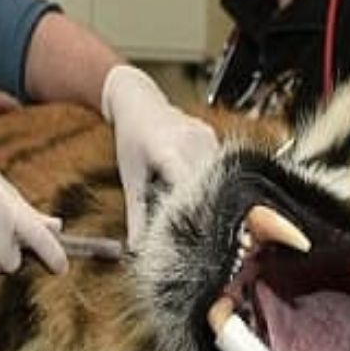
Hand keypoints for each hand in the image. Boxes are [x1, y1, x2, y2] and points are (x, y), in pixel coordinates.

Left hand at [101, 65, 218, 246]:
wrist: (137, 101)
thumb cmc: (131, 138)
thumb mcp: (130, 179)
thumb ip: (136, 216)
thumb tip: (138, 249)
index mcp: (169, 150)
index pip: (189, 189)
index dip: (193, 215)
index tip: (192, 237)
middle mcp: (193, 141)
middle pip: (208, 186)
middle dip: (202, 210)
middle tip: (198, 234)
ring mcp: (206, 136)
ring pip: (217, 178)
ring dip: (208, 196)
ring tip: (197, 211)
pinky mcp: (213, 136)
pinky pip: (219, 166)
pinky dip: (211, 182)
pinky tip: (201, 190)